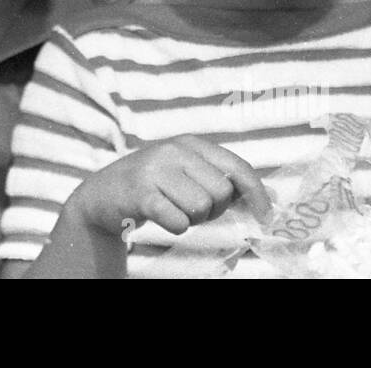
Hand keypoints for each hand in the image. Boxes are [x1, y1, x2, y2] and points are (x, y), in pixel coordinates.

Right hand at [65, 135, 271, 236]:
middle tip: (191, 209)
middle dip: (213, 210)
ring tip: (173, 210)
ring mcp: (155, 168)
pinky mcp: (140, 192)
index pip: (237, 167)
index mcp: (191, 143)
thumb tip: (268, 195)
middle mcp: (174, 149)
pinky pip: (178, 221)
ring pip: (201, 207)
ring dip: (191, 219)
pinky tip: (161, 217)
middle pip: (221, 193)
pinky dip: (175, 226)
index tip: (266, 217)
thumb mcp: (186, 171)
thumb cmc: (153, 185)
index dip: (256, 194)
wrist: (102, 194)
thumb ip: (221, 178)